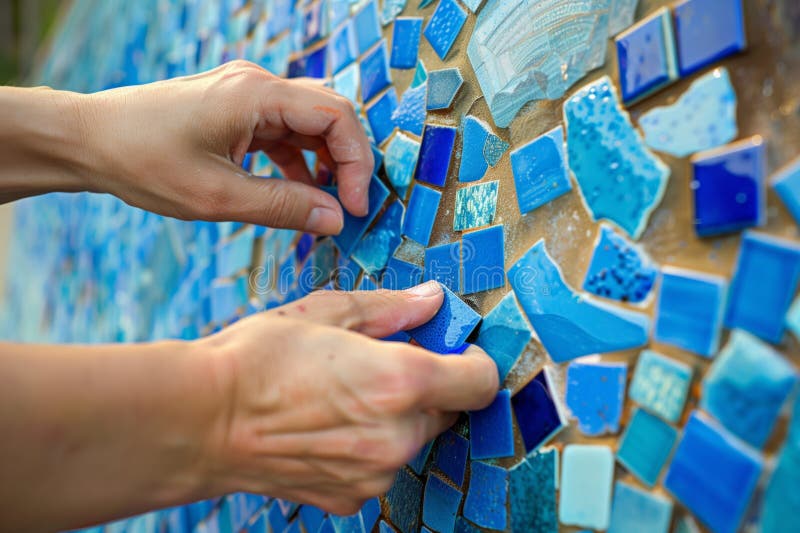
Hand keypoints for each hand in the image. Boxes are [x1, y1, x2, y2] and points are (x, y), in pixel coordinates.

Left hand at [81, 60, 373, 233]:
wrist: (88, 140)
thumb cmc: (142, 161)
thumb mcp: (217, 196)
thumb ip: (283, 207)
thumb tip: (335, 220)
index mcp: (256, 94)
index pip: (337, 117)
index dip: (357, 163)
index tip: (357, 206)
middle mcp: (257, 84)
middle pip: (329, 115)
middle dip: (348, 161)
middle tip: (350, 206)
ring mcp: (246, 94)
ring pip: (308, 124)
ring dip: (324, 162)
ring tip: (326, 204)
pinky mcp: (236, 109)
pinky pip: (283, 131)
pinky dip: (298, 161)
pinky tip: (298, 191)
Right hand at [195, 282, 497, 514]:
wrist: (201, 421)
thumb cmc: (258, 358)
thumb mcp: (327, 312)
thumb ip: (392, 308)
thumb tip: (431, 300)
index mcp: (401, 382)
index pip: (481, 382)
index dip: (473, 361)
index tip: (454, 349)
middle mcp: (398, 437)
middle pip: (447, 409)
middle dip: (427, 385)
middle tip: (379, 362)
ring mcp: (375, 474)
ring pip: (412, 438)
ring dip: (396, 416)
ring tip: (342, 393)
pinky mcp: (351, 497)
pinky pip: (381, 466)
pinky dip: (369, 446)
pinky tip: (328, 424)